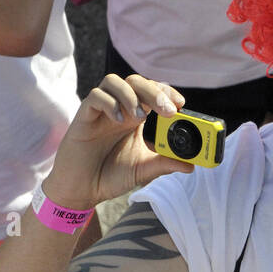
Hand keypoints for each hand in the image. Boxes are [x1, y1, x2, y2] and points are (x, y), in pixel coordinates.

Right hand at [45, 74, 188, 207]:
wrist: (81, 190)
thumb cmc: (110, 175)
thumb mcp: (143, 170)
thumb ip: (164, 164)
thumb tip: (191, 165)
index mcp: (135, 116)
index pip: (152, 91)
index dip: (166, 91)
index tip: (180, 105)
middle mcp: (119, 109)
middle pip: (136, 81)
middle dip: (154, 91)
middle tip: (168, 110)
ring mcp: (101, 111)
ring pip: (114, 81)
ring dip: (131, 94)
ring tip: (140, 117)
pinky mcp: (83, 117)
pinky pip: (95, 96)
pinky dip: (109, 103)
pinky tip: (118, 120)